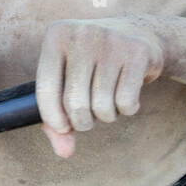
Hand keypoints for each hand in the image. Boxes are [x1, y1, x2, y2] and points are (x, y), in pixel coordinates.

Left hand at [34, 18, 163, 157]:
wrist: (140, 33)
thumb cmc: (95, 63)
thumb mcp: (70, 78)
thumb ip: (59, 116)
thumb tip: (64, 151)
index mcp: (56, 36)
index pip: (45, 88)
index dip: (53, 118)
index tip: (63, 127)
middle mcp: (81, 34)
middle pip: (75, 103)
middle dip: (83, 121)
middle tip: (91, 116)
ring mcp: (110, 41)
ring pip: (102, 105)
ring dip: (106, 115)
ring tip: (109, 101)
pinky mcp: (137, 52)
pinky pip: (126, 102)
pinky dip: (127, 109)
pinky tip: (128, 95)